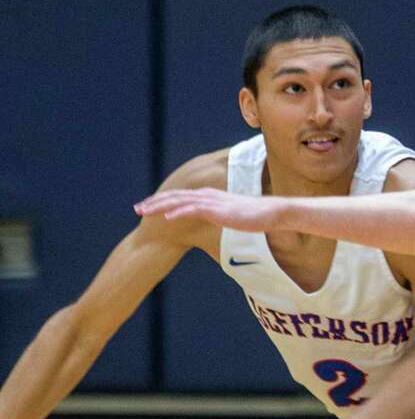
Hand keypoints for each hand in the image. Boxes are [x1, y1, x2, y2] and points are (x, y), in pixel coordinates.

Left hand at [134, 187, 282, 231]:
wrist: (272, 212)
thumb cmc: (256, 216)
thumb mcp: (233, 216)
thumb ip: (221, 216)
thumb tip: (215, 223)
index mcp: (210, 196)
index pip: (182, 197)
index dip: (163, 201)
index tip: (148, 207)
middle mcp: (208, 195)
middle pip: (176, 196)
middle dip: (154, 202)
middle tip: (137, 209)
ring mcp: (213, 202)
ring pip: (180, 201)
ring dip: (160, 207)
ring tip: (144, 212)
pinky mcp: (218, 210)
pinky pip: (194, 210)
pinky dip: (179, 212)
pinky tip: (167, 219)